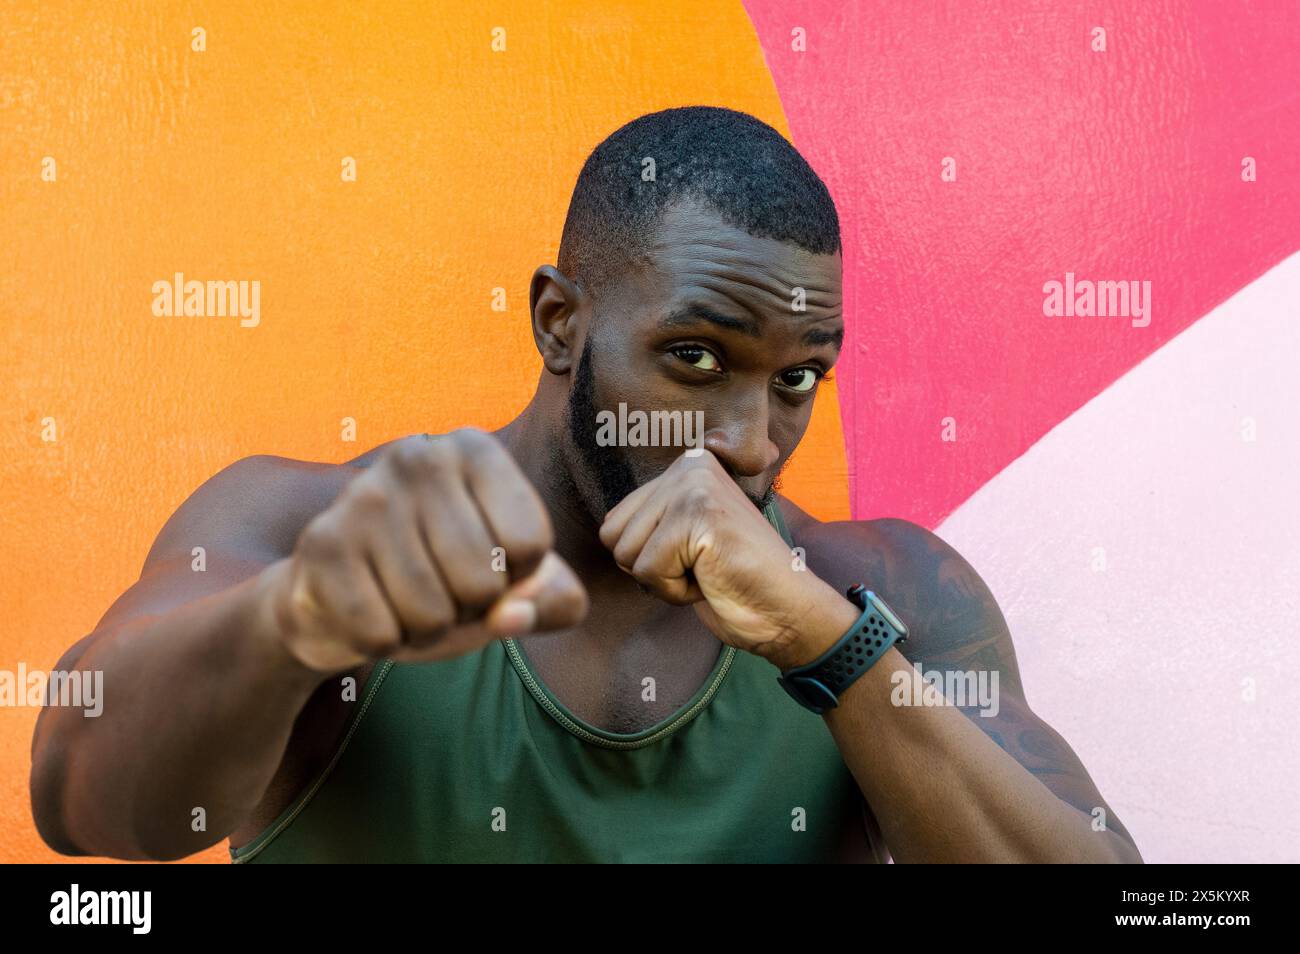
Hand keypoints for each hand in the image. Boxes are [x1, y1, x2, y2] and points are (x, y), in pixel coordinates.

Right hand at [266, 429, 587, 672]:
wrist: (341, 592)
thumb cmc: (446, 577)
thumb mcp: (517, 585)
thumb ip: (552, 601)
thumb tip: (515, 616)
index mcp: (475, 450)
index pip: (531, 543)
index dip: (517, 579)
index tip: (488, 561)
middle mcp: (418, 457)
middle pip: (483, 583)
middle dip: (470, 610)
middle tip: (441, 587)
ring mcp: (364, 496)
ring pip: (432, 614)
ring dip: (425, 629)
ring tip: (406, 598)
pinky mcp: (322, 543)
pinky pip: (381, 633)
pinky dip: (383, 641)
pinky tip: (370, 608)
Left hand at [598, 450, 856, 668]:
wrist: (785, 613)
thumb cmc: (733, 583)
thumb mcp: (683, 539)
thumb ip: (651, 522)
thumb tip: (606, 530)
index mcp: (685, 466)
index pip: (613, 524)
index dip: (647, 559)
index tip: (695, 558)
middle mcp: (689, 465)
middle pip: (613, 537)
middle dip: (651, 569)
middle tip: (702, 567)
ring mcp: (695, 487)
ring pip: (626, 554)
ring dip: (664, 580)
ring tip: (709, 570)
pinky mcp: (699, 516)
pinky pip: (648, 571)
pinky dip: (676, 591)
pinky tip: (713, 579)